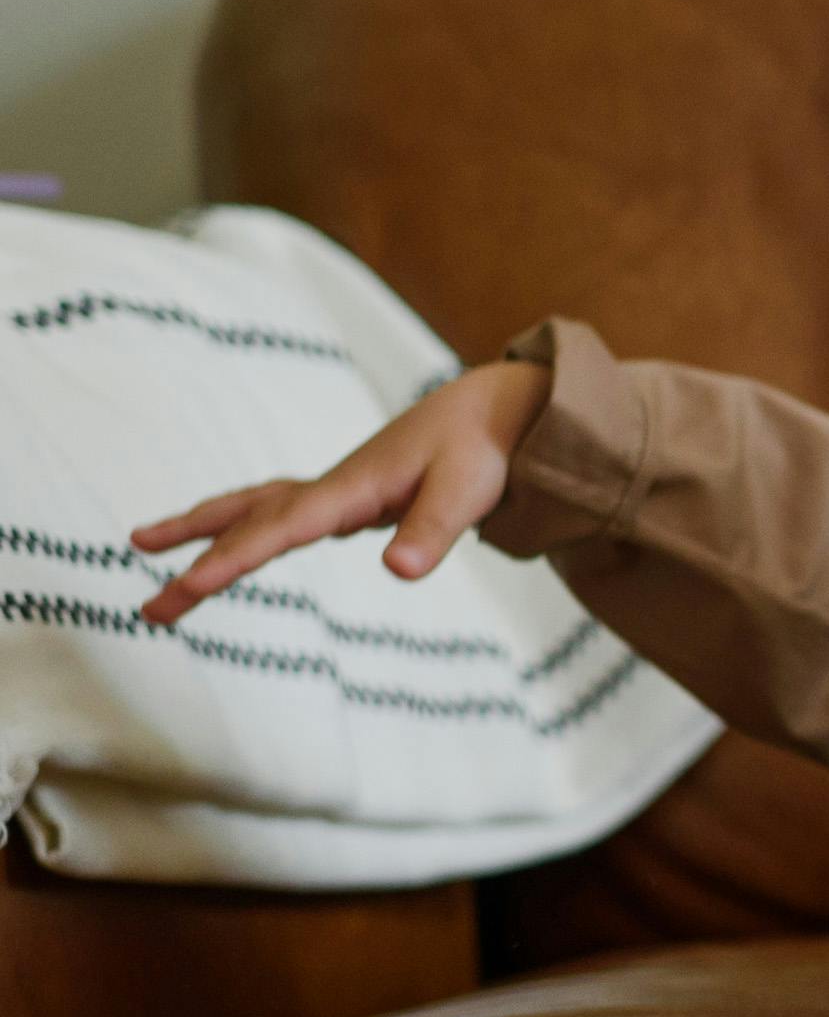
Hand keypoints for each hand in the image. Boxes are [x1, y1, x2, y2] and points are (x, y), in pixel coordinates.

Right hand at [132, 359, 552, 625]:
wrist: (494, 407)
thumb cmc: (482, 450)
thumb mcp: (467, 492)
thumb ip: (432, 531)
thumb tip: (398, 570)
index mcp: (351, 490)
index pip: (280, 530)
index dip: (234, 558)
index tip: (190, 586)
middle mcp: (332, 489)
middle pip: (248, 524)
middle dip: (194, 561)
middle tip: (149, 608)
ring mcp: (336, 491)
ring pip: (254, 511)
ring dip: (202, 530)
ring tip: (145, 545)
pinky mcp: (349, 497)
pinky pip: (280, 514)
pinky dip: (245, 527)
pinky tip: (235, 545)